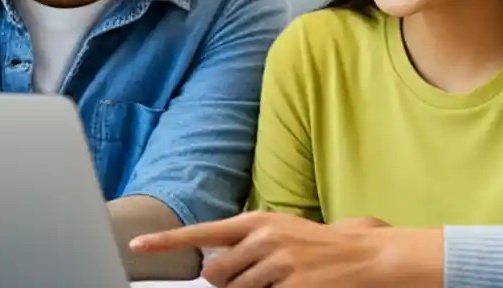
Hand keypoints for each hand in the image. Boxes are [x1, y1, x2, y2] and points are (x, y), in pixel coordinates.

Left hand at [129, 212, 442, 287]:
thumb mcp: (283, 234)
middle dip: (228, 284)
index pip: (204, 232)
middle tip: (259, 280)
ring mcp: (278, 263)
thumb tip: (213, 263)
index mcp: (259, 222)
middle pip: (217, 275)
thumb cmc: (322, 249)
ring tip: (281, 283)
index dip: (168, 241)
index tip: (137, 246)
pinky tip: (293, 287)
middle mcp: (265, 238)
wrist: (366, 258)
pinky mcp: (292, 285)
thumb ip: (248, 243)